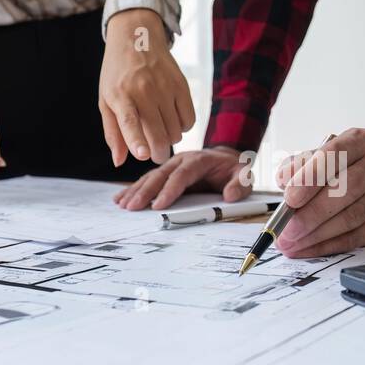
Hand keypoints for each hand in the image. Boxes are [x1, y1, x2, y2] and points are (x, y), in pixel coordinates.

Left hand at [99, 8, 194, 165]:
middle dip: (159, 153)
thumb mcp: (106, 100)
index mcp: (120, 95)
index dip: (137, 140)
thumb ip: (113, 133)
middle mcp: (143, 90)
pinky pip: (189, 119)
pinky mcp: (182, 84)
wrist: (137, 37)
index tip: (143, 155)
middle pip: (158, 133)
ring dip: (170, 139)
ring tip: (162, 131)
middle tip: (156, 156)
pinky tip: (174, 121)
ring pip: (176, 130)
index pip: (129, 121)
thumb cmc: (118, 74)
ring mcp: (165, 87)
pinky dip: (184, 127)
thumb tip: (119, 162)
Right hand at [114, 146, 250, 210]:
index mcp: (198, 160)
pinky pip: (148, 180)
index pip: (182, 175)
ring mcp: (171, 165)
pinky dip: (134, 189)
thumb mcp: (244, 174)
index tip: (159, 206)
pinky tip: (121, 197)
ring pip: (151, 177)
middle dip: (146, 192)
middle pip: (160, 175)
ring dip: (136, 191)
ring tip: (123, 204)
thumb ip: (240, 184)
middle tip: (133, 207)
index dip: (170, 190)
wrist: (226, 158)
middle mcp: (181, 160)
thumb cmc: (233, 169)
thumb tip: (230, 195)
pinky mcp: (166, 172)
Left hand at [276, 129, 364, 257]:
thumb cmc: (341, 168)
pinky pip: (354, 238)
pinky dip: (327, 246)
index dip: (311, 178)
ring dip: (316, 235)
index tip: (290, 198)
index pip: (335, 156)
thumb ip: (298, 165)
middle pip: (347, 189)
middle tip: (287, 229)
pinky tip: (306, 248)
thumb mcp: (318, 156)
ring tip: (291, 243)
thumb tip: (284, 179)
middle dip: (312, 213)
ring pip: (350, 218)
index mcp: (360, 142)